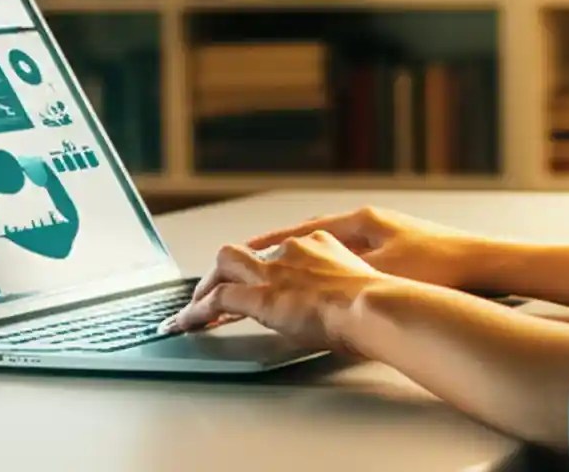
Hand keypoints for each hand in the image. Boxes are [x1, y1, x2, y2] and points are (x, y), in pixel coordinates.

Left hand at [164, 230, 396, 349]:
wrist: (374, 306)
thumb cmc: (379, 304)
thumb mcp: (362, 286)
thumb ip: (344, 290)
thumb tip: (342, 310)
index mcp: (320, 245)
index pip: (279, 252)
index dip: (263, 269)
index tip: (259, 282)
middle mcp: (292, 250)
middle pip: (245, 252)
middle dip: (225, 271)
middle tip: (214, 292)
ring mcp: (274, 271)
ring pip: (225, 266)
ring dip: (207, 287)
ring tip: (195, 309)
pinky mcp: (261, 296)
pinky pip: (218, 299)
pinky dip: (199, 311)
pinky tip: (189, 324)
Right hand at [238, 206, 481, 289]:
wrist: (486, 264)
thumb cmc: (438, 265)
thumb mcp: (381, 271)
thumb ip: (340, 273)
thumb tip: (303, 278)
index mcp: (362, 222)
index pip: (304, 230)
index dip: (272, 243)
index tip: (246, 250)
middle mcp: (372, 224)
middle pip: (316, 236)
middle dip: (284, 249)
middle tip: (255, 261)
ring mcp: (389, 236)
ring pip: (336, 249)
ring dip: (310, 260)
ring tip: (286, 274)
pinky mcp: (405, 253)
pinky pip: (356, 260)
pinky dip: (336, 270)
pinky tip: (333, 284)